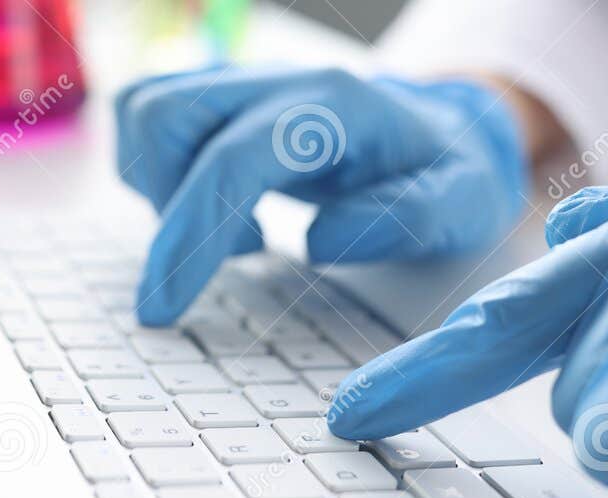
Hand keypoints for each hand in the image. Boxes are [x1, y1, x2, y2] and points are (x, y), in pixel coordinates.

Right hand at [114, 67, 528, 324]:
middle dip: (171, 208)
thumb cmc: (448, 174)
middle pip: (165, 116)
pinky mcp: (220, 99)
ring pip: (146, 110)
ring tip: (235, 233)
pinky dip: (161, 174)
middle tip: (237, 255)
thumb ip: (403, 221)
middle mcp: (277, 82)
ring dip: (163, 189)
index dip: (188, 233)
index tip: (162, 306)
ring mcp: (243, 84)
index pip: (230, 158)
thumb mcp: (461, 206)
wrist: (447, 132)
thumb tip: (318, 242)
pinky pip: (149, 117)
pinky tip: (221, 211)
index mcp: (332, 106)